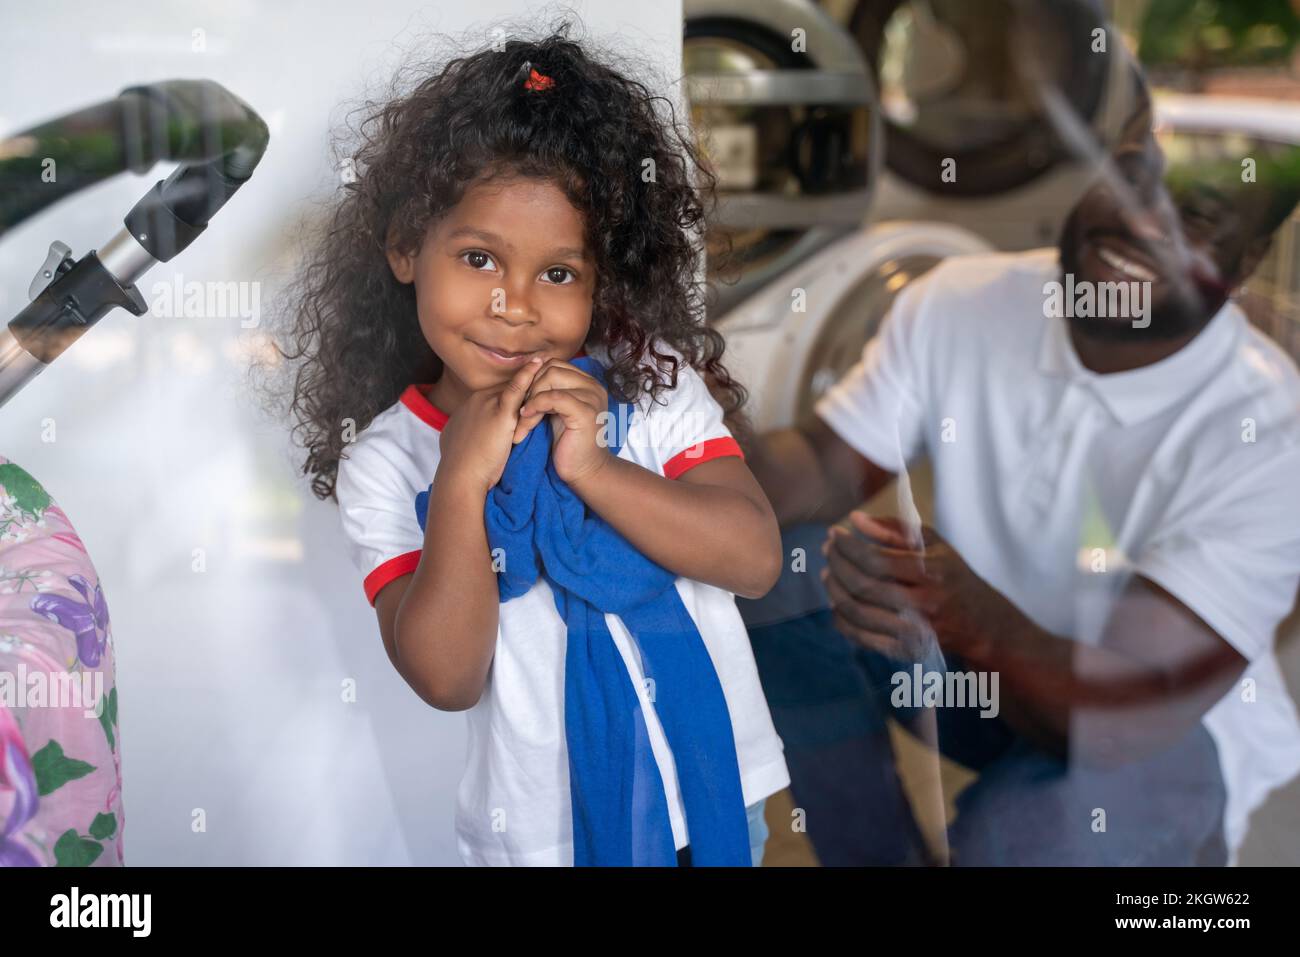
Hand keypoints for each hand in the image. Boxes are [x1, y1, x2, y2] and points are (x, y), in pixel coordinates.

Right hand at [437, 357, 543, 493]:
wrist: (460, 476)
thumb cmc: (462, 468)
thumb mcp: (460, 444)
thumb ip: (468, 434)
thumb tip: (469, 437)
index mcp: (470, 407)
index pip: (495, 394)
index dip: (512, 392)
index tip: (525, 386)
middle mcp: (477, 400)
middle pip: (505, 388)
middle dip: (523, 383)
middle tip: (543, 365)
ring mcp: (487, 403)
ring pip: (512, 386)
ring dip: (529, 373)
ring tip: (543, 359)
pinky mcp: (499, 413)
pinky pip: (515, 389)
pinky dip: (527, 375)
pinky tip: (539, 364)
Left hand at [512, 358, 610, 484]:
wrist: (583, 471)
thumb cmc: (567, 443)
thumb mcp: (555, 411)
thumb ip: (548, 391)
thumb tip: (526, 372)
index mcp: (587, 383)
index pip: (554, 364)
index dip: (533, 379)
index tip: (523, 402)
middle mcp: (593, 385)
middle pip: (551, 367)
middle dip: (530, 388)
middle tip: (521, 413)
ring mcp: (592, 397)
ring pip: (551, 378)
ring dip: (530, 398)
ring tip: (524, 421)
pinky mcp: (586, 412)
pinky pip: (554, 397)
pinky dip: (535, 406)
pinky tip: (527, 420)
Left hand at [821, 512, 1003, 660]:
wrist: (982, 623)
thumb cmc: (951, 575)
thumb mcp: (933, 544)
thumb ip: (894, 529)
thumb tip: (855, 519)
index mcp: (931, 572)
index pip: (877, 559)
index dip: (849, 546)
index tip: (833, 534)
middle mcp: (924, 603)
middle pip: (864, 586)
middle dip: (837, 565)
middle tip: (827, 552)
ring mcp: (915, 630)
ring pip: (859, 613)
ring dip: (835, 591)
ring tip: (828, 574)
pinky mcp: (906, 650)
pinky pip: (863, 637)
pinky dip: (842, 620)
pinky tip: (835, 603)